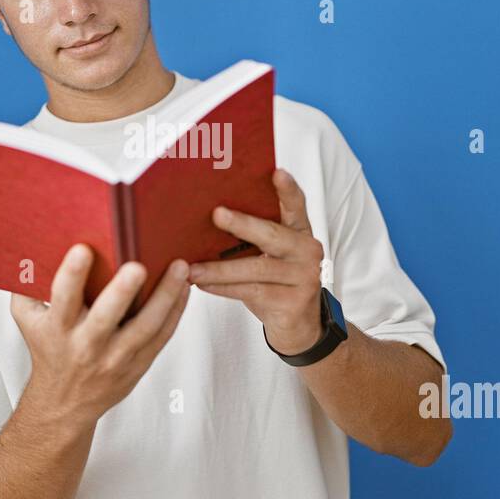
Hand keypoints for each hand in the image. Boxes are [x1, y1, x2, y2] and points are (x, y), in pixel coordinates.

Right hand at [10, 244, 191, 430]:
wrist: (64, 403)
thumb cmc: (49, 350)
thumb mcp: (28, 320)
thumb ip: (27, 286)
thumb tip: (32, 244)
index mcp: (58, 329)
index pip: (62, 299)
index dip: (72, 275)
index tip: (82, 250)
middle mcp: (86, 345)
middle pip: (106, 317)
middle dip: (122, 292)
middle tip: (138, 266)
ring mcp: (116, 357)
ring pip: (145, 326)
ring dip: (165, 296)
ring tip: (179, 267)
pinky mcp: (138, 364)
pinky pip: (162, 336)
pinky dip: (176, 311)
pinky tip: (184, 288)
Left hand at [186, 168, 324, 354]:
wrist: (299, 327)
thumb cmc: (275, 283)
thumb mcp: (270, 256)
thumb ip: (254, 238)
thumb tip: (207, 218)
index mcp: (300, 232)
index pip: (296, 205)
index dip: (287, 189)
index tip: (276, 171)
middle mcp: (308, 251)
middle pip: (272, 234)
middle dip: (242, 224)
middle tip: (216, 214)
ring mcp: (304, 277)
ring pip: (255, 268)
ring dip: (219, 268)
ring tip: (191, 268)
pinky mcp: (293, 302)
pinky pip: (251, 292)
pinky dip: (223, 288)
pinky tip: (202, 285)